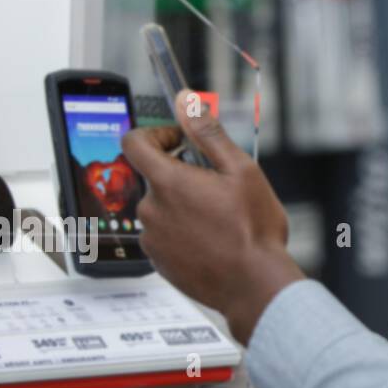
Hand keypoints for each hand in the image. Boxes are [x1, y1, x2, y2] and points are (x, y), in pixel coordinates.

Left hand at [121, 88, 304, 345]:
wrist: (253, 285)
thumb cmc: (252, 229)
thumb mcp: (241, 170)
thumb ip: (208, 134)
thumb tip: (187, 102)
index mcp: (168, 182)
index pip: (134, 142)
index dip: (156, 134)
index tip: (180, 141)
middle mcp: (151, 209)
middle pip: (155, 176)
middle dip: (183, 172)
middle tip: (219, 184)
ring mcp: (152, 238)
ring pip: (162, 206)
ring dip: (184, 203)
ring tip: (221, 216)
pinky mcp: (158, 261)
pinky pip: (165, 233)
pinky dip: (184, 229)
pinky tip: (214, 237)